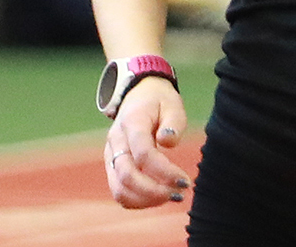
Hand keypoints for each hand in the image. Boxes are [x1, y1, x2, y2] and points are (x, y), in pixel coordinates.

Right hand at [104, 78, 190, 208]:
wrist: (138, 94)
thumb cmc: (159, 101)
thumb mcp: (172, 104)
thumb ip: (173, 122)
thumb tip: (168, 142)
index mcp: (132, 123)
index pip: (143, 154)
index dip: (164, 172)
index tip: (185, 180)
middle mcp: (116, 141)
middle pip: (127, 176)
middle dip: (154, 191)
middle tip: (179, 194)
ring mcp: (110, 155)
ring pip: (119, 189)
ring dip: (145, 200)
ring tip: (171, 197)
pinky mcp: (112, 166)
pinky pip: (119, 191)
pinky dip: (138, 200)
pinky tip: (159, 197)